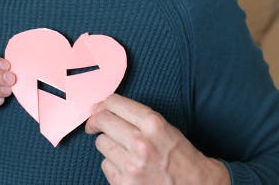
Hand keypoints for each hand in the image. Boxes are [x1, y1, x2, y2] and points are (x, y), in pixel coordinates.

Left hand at [85, 94, 229, 184]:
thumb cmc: (183, 158)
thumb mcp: (165, 128)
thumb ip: (137, 118)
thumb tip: (102, 108)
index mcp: (154, 124)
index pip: (114, 103)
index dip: (103, 105)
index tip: (99, 110)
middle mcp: (141, 143)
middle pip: (102, 121)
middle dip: (97, 122)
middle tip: (95, 126)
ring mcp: (131, 166)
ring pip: (101, 144)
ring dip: (109, 145)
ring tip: (125, 151)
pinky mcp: (124, 184)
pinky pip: (105, 166)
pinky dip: (113, 166)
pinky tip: (128, 168)